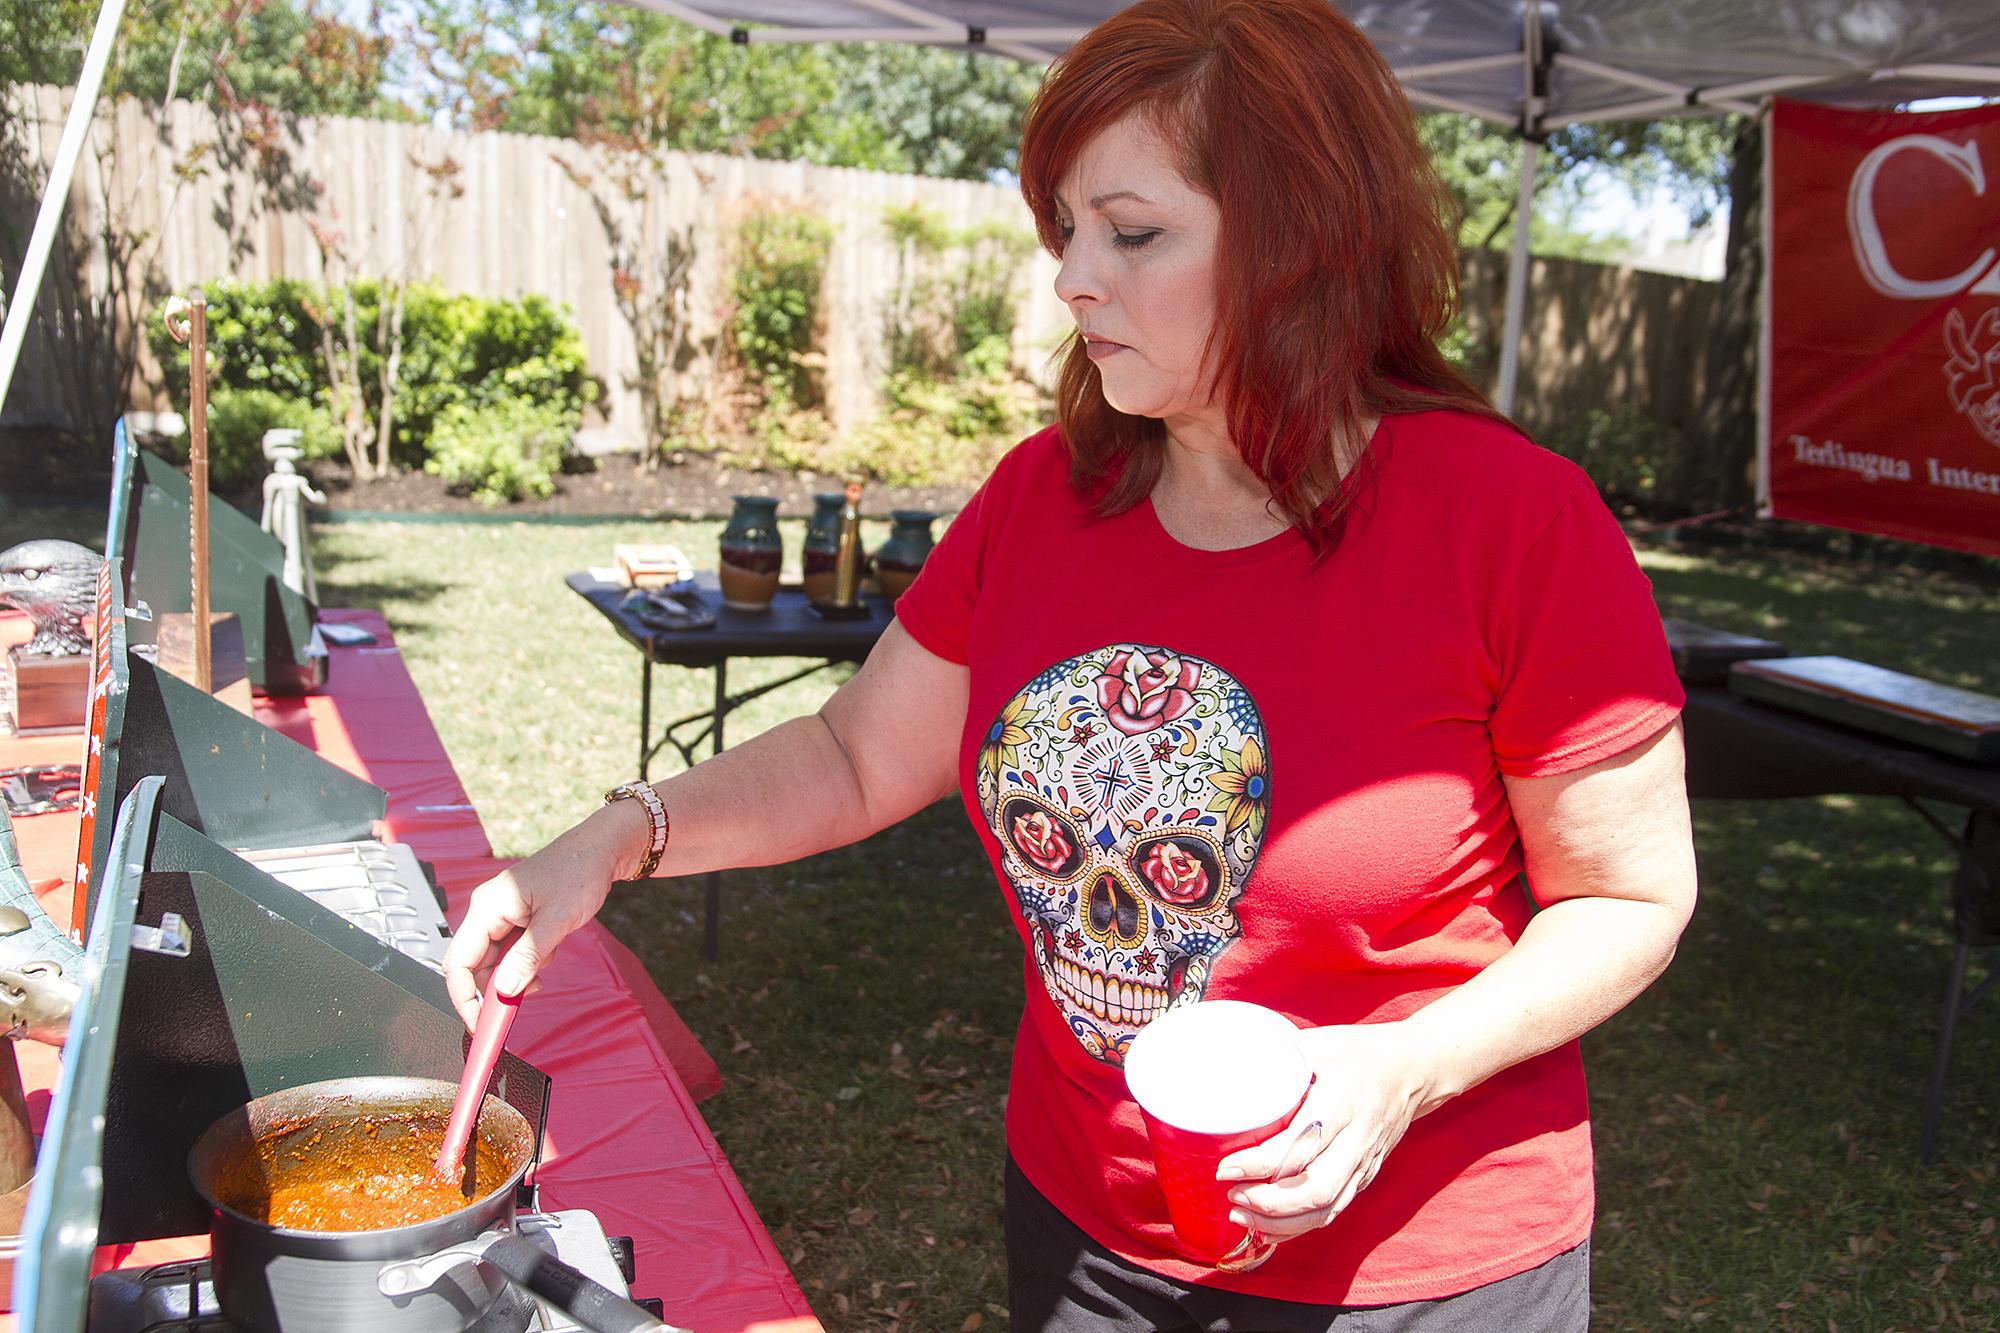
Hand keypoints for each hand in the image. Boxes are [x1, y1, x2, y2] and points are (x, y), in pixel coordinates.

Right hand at [441, 803, 640, 1029]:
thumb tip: (505, 990)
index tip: (480, 1024)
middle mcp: (488, 910)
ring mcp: (500, 913)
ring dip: (515, 973)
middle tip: (518, 1005)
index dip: (464, 998)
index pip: (459, 963)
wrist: (601, 849)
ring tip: (545, 963)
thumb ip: (528, 956)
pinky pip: (510, 950)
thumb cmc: (579, 872)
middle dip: (494, 989)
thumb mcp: (557, 920)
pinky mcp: (516, 917)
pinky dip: (526, 961)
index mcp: (488, 907)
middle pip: (474, 965)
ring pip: (494, 960)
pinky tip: (548, 951)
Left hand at [1214, 1022, 1432, 1240]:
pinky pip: (1333, 1210)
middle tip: (1231, 1194)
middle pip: (1313, 1189)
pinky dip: (1299, 1227)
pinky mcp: (1365, 1176)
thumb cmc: (1358, 1053)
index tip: (1225, 1168)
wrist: (1414, 1070)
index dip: (1259, 1164)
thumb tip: (1221, 1069)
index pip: (1299, 1145)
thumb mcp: (1316, 1044)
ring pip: (1325, 1208)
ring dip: (1280, 1222)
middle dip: (1267, 1202)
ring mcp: (1364, 1162)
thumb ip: (1274, 1058)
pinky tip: (1267, 1228)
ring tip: (1240, 1215)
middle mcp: (1356, 1138)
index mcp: (1342, 1101)